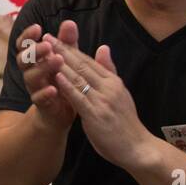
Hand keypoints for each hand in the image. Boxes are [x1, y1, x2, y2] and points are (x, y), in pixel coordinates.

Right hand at [16, 21, 78, 128]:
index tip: (38, 28)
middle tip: (47, 45)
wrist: (61, 112)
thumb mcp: (67, 60)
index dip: (27, 36)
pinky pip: (38, 98)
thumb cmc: (62, 81)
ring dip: (42, 68)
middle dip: (33, 51)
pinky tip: (54, 88)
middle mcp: (31, 72)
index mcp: (35, 59)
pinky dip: (44, 93)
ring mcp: (35, 88)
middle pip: (23, 59)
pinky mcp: (42, 104)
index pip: (24, 45)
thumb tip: (69, 22)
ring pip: (30, 77)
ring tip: (57, 60)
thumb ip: (67, 42)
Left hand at [47, 38, 155, 169]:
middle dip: (63, 50)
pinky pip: (79, 97)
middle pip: (82, 65)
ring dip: (61, 63)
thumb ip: (109, 71)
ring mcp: (103, 100)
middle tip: (47, 37)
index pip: (89, 61)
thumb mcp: (120, 93)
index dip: (71, 48)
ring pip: (79, 78)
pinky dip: (67, 86)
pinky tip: (56, 76)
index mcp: (113, 82)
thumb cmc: (125, 123)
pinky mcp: (96, 115)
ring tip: (47, 51)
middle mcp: (109, 87)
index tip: (56, 37)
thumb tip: (103, 47)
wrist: (138, 147)